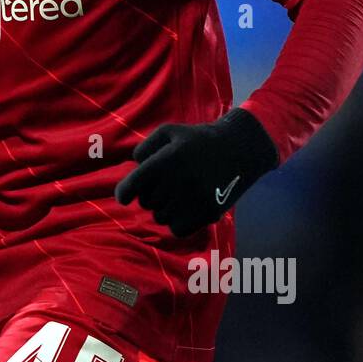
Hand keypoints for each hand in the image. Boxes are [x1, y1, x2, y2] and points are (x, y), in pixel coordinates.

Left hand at [115, 107, 278, 237]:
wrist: (238, 148)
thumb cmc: (198, 139)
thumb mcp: (168, 131)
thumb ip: (144, 148)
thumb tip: (133, 169)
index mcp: (167, 160)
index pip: (134, 185)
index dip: (124, 193)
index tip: (124, 198)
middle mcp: (179, 181)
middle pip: (147, 202)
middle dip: (150, 195)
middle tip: (164, 185)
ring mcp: (194, 199)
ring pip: (160, 217)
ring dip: (163, 209)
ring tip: (176, 195)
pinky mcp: (208, 213)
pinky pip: (177, 229)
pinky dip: (177, 222)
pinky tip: (184, 209)